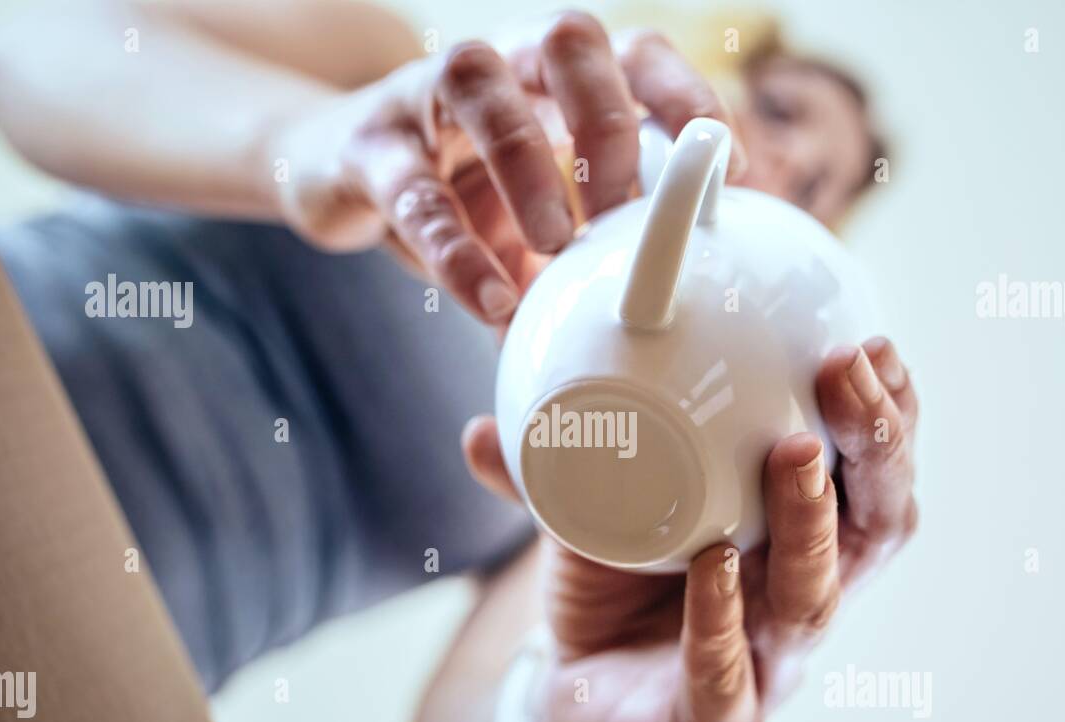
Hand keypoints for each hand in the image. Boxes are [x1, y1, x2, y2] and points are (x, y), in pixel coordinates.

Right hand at [265, 13, 743, 324]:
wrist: (339, 174)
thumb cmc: (467, 197)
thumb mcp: (540, 217)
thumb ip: (592, 255)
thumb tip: (669, 336)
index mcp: (556, 79)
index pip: (638, 53)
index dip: (688, 99)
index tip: (726, 173)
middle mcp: (500, 65)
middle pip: (568, 42)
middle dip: (610, 127)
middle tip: (625, 218)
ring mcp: (426, 96)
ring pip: (479, 85)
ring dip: (531, 166)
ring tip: (558, 246)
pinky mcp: (368, 147)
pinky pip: (413, 189)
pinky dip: (455, 248)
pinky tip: (492, 300)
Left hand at [462, 337, 918, 721]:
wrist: (576, 707)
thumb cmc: (616, 591)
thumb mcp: (598, 500)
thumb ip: (560, 455)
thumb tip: (483, 420)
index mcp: (796, 538)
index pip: (870, 475)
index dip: (887, 412)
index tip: (869, 341)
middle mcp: (799, 601)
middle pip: (877, 529)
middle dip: (876, 445)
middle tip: (848, 368)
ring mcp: (764, 670)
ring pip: (813, 601)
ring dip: (811, 522)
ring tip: (795, 451)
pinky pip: (727, 681)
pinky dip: (719, 621)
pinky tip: (714, 566)